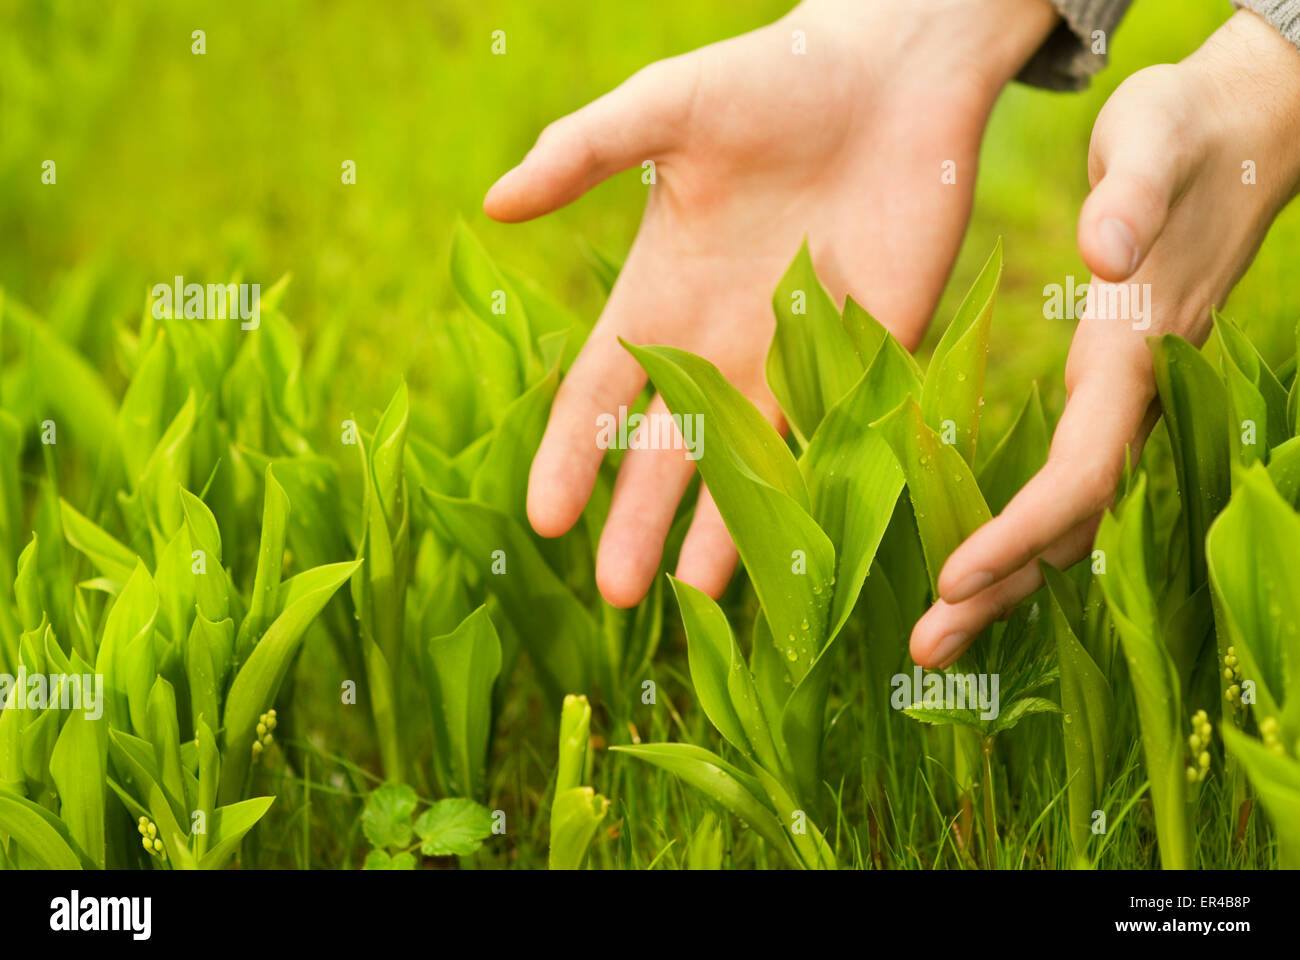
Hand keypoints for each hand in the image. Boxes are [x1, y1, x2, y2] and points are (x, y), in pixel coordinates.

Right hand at [486, 0, 1057, 606]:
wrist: (898, 70)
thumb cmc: (774, 79)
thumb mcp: (666, 108)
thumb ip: (584, 153)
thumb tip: (494, 203)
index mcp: (661, 295)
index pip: (600, 394)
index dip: (571, 455)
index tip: (544, 520)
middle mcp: (720, 341)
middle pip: (669, 451)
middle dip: (639, 521)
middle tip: (616, 595)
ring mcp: (796, 355)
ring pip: (750, 464)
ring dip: (724, 532)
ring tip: (701, 601)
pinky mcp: (872, 352)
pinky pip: (836, 434)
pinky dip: (818, 490)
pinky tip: (803, 549)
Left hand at [912, 9, 1299, 667]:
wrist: (1239, 134)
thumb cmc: (1184, 134)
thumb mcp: (1154, 139)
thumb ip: (1132, 195)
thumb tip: (1104, 252)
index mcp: (1133, 355)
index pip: (1080, 470)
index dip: (1022, 530)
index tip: (953, 576)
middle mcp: (1131, 397)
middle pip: (1070, 523)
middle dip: (1000, 591)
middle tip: (923, 651)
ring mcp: (1125, 403)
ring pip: (1068, 519)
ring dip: (1003, 583)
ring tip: (934, 640)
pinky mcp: (1109, 395)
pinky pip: (1065, 489)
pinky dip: (1020, 540)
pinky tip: (974, 573)